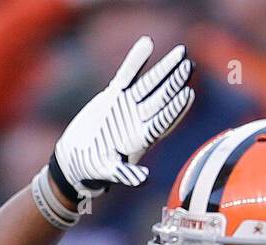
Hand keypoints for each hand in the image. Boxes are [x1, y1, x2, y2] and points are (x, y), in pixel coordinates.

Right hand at [48, 35, 193, 202]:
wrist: (76, 159)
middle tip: (189, 65)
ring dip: (164, 68)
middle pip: (162, 98)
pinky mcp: (115, 95)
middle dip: (175, 82)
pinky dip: (136, 60)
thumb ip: (125, 174)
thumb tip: (143, 180)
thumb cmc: (93, 169)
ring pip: (150, 83)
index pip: (163, 120)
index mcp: (142, 138)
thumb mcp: (108, 172)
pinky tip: (147, 43)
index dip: (175, 108)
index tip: (187, 93)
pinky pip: (128, 74)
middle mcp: (140, 119)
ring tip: (181, 52)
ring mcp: (129, 105)